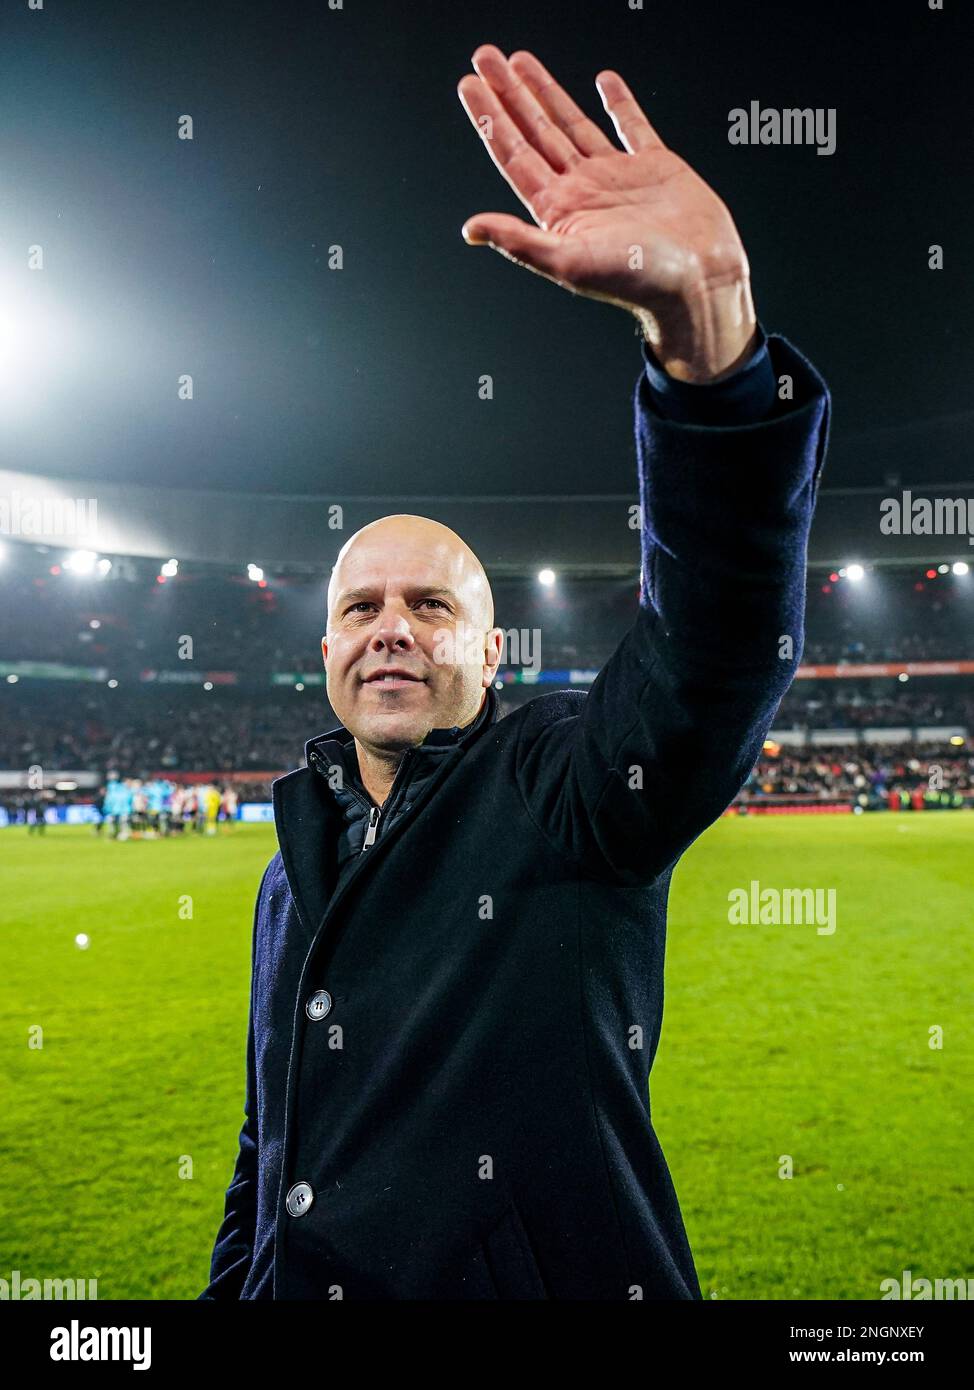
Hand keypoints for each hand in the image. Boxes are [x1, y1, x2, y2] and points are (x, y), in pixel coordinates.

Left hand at [457, 46, 757, 381]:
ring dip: (547, 92)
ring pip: (573, 124)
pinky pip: (634, 127)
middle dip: (509, 94)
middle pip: (535, 132)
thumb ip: (518, 241)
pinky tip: (605, 82)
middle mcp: (583, 191)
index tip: (469, 85)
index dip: (490, 119)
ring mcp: (617, 177)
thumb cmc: (638, 281)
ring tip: (522, 61)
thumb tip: (470, 229)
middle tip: (486, 57)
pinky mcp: (656, 167)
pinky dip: (620, 103)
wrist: (700, 282)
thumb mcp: (569, 263)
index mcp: (559, 211)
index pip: (514, 155)